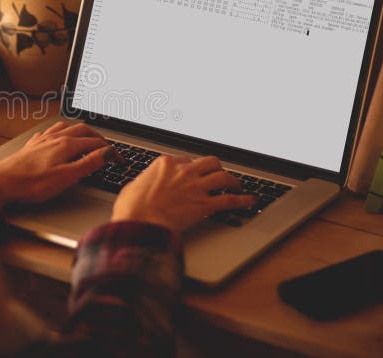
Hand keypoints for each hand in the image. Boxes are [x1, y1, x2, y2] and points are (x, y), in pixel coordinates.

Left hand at [0, 121, 123, 205]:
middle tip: (106, 147)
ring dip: (80, 131)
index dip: (111, 151)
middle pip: (82, 129)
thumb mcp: (66, 177)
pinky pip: (51, 132)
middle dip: (97, 136)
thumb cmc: (31, 183)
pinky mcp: (32, 145)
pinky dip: (61, 133)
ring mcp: (42, 140)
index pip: (96, 142)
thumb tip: (107, 154)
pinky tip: (58, 139)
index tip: (119, 159)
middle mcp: (55, 138)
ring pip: (66, 127)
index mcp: (66, 144)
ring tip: (86, 139)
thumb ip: (88, 164)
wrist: (1, 182)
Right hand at [112, 155, 256, 234]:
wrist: (139, 223)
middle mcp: (184, 172)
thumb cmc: (131, 209)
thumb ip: (144, 183)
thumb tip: (142, 187)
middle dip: (215, 168)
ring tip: (237, 185)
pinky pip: (230, 199)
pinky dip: (243, 200)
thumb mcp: (132, 188)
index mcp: (165, 164)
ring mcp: (196, 187)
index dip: (190, 168)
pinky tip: (250, 201)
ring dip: (232, 180)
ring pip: (223, 176)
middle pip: (209, 162)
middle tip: (217, 174)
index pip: (185, 160)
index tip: (192, 174)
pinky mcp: (205, 205)